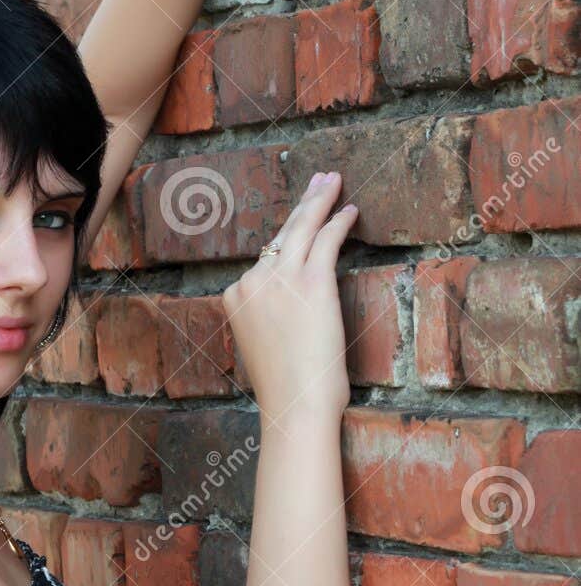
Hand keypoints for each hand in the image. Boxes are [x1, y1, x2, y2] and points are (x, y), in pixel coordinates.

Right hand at [221, 172, 357, 421]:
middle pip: (282, 233)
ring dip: (320, 200)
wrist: (295, 405)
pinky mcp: (311, 281)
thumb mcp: (263, 346)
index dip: (287, 240)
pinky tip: (350, 211)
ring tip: (333, 182)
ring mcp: (279, 278)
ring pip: (302, 227)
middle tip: (318, 180)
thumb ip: (266, 319)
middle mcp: (252, 280)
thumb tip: (285, 311)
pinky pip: (326, 240)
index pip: (264, 260)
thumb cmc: (285, 389)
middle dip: (303, 203)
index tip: (300, 221)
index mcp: (235, 297)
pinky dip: (339, 221)